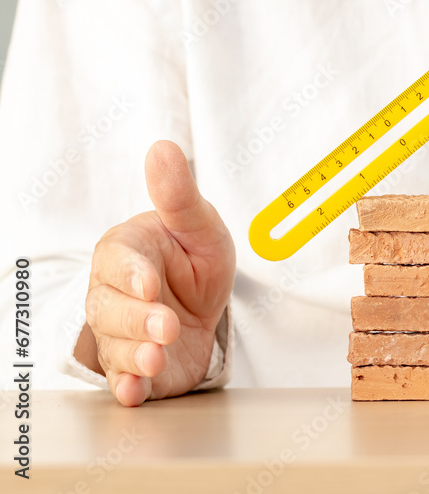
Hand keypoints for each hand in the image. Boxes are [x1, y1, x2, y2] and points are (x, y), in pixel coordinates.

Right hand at [75, 140, 235, 405]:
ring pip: (116, 346)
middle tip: (164, 326)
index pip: (118, 260)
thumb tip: (164, 149)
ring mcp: (120, 332)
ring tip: (157, 357)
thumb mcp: (199, 225)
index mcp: (127, 252)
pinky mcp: (133, 366)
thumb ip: (179, 195)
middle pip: (111, 308)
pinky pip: (122, 379)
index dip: (132, 273)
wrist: (205, 306)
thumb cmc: (195, 259)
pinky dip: (129, 387)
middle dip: (138, 319)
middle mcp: (114, 293)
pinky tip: (136, 390)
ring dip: (136, 355)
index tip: (149, 282)